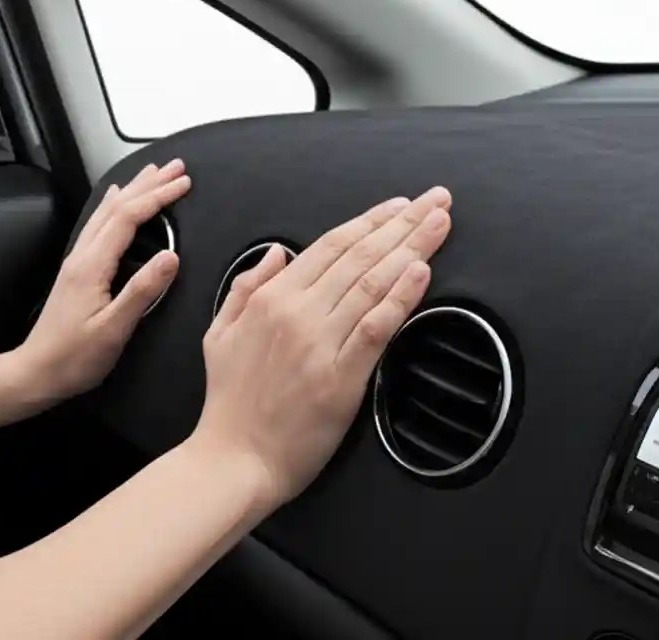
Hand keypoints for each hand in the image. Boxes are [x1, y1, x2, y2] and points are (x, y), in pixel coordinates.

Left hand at [15, 159, 190, 402]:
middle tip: (176, 167)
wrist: (35, 372)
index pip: (128, 218)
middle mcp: (82, 256)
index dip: (158, 198)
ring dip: (132, 190)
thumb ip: (142, 291)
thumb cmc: (74, 357)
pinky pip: (98, 225)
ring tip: (152, 173)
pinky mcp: (77, 271)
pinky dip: (114, 206)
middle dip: (148, 184)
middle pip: (116, 207)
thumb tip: (171, 257)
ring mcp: (77, 262)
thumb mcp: (114, 329)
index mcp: (92, 266)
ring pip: (105, 213)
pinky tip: (114, 201)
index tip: (184, 184)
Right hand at [192, 187, 452, 508]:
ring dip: (412, 247)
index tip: (400, 205)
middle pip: (360, 254)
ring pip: (373, 282)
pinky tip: (422, 272)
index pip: (330, 245)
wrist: (233, 460)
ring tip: (439, 223)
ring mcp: (320, 344)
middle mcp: (297, 313)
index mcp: (271, 299)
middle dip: (404, 222)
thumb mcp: (218, 333)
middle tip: (436, 199)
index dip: (370, 220)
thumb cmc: (229, 404)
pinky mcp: (341, 377)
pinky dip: (401, 296)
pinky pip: (377, 327)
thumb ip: (245, 287)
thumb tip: (276, 252)